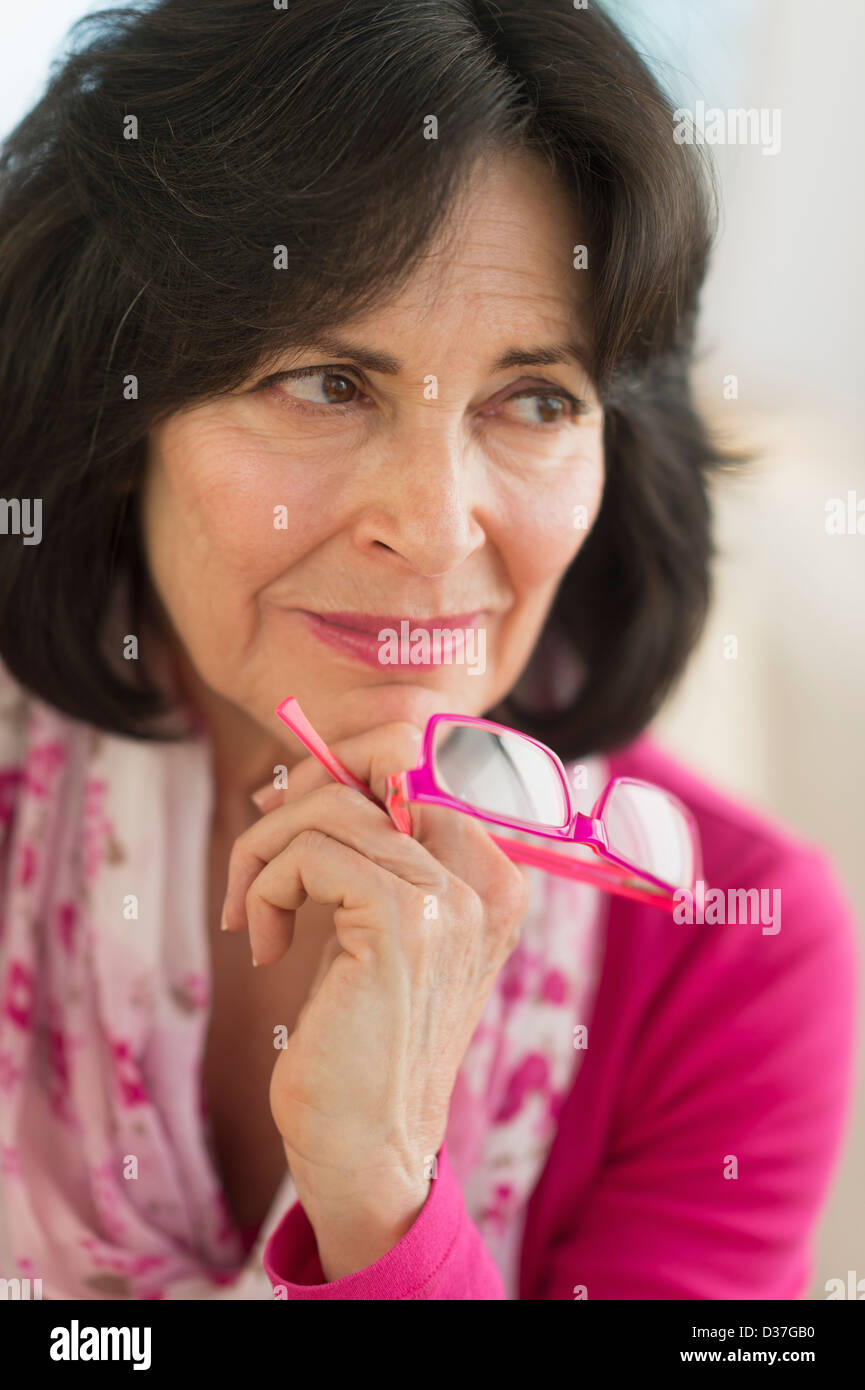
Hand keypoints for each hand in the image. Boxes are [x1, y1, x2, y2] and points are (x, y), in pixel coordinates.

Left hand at [221, 721, 530, 1276]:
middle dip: (298, 797)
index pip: (427, 759)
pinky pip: (308, 852)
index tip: (286, 808)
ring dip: (265, 851)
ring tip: (251, 912)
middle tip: (256, 855)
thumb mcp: (376, 930)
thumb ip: (372, 853)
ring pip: (331, 806)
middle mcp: (486, 881)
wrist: (369, 1149)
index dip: (346, 764)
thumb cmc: (361, 1039)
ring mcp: (452, 900)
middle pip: (383, 761)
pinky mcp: (403, 923)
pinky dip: (264, 887)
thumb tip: (308, 775)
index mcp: (493, 878)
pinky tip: (265, 945)